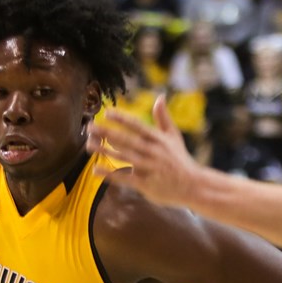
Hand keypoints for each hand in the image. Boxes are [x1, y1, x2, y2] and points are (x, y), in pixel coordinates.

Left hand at [88, 95, 202, 208]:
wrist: (193, 186)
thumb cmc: (180, 160)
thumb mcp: (174, 137)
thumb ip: (164, 118)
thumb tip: (160, 96)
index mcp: (158, 139)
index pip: (137, 125)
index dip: (122, 118)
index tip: (106, 112)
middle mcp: (153, 152)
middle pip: (127, 140)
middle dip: (107, 133)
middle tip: (90, 127)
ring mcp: (149, 168)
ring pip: (124, 157)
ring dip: (105, 150)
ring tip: (88, 144)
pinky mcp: (146, 184)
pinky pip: (125, 178)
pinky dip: (110, 174)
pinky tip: (95, 169)